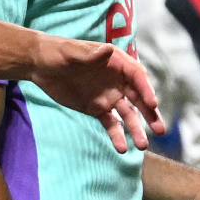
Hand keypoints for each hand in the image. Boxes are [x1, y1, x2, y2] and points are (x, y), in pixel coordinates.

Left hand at [29, 35, 160, 151]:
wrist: (39, 65)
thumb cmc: (56, 52)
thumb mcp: (71, 52)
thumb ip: (90, 55)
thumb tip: (107, 51)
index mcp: (116, 62)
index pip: (137, 76)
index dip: (146, 89)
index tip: (152, 104)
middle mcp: (117, 80)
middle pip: (139, 98)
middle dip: (150, 114)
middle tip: (160, 130)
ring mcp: (109, 96)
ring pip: (127, 115)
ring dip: (136, 129)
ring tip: (143, 146)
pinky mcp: (97, 109)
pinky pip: (110, 124)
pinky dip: (116, 136)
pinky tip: (121, 148)